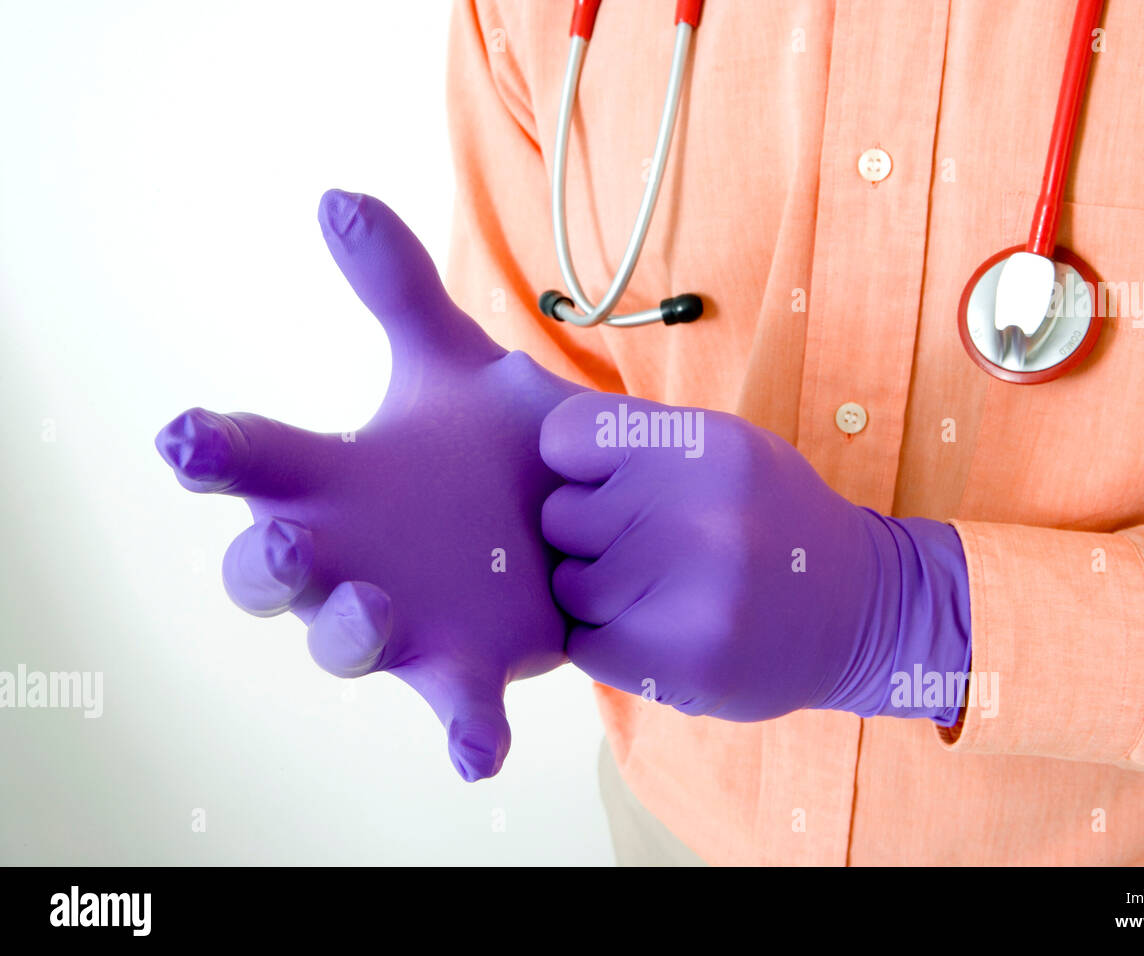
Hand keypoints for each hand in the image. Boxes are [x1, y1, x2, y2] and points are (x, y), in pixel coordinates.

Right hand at [155, 191, 582, 779]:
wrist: (568, 509)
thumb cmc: (481, 444)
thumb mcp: (449, 360)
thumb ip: (395, 290)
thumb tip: (334, 194)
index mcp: (329, 479)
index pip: (250, 461)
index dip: (212, 453)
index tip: (182, 436)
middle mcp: (344, 556)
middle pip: (261, 575)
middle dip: (260, 562)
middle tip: (283, 539)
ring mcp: (400, 618)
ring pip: (339, 643)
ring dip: (344, 632)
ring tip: (376, 610)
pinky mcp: (464, 663)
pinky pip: (452, 709)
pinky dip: (463, 731)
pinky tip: (478, 752)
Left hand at [538, 393, 970, 722]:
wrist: (863, 612)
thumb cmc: (772, 521)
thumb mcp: (724, 450)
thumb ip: (641, 443)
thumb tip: (534, 449)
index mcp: (705, 443)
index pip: (564, 435)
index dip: (578, 466)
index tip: (609, 484)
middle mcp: (699, 510)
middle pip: (559, 516)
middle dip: (590, 535)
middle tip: (649, 548)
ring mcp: (693, 591)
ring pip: (568, 585)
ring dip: (598, 594)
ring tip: (661, 592)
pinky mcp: (683, 661)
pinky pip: (585, 644)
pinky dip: (610, 643)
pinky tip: (663, 631)